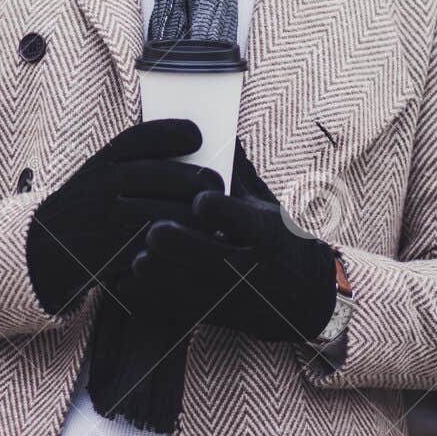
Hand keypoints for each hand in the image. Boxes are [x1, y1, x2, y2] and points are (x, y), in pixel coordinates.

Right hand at [24, 118, 223, 316]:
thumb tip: (188, 145)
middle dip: (201, 180)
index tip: (198, 136)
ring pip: (168, 211)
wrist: (40, 254)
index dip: (176, 131)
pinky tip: (194, 243)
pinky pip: (156, 242)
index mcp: (102, 160)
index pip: (144, 135)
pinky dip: (180, 242)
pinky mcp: (112, 251)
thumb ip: (132, 163)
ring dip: (198, 217)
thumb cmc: (84, 211)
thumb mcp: (98, 176)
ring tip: (213, 219)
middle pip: (168, 174)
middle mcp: (103, 182)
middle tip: (219, 186)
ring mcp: (106, 217)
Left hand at [113, 138, 337, 343]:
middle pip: (201, 253)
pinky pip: (169, 308)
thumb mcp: (266, 204)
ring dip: (156, 267)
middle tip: (154, 227)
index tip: (201, 199)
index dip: (217, 208)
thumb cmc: (278, 240)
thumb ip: (236, 169)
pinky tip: (135, 273)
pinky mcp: (209, 314)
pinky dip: (147, 291)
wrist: (301, 298)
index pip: (239, 218)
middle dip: (174, 239)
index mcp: (265, 232)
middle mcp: (248, 266)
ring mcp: (226, 295)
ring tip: (139, 252)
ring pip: (179, 283)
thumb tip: (218, 121)